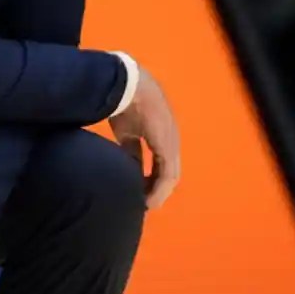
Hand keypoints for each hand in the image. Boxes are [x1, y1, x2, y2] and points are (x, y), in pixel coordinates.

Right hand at [110, 66, 180, 209]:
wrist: (128, 87)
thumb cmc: (123, 102)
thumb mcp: (125, 131)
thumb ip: (128, 147)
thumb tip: (123, 163)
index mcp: (159, 133)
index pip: (159, 160)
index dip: (149, 176)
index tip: (137, 190)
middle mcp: (170, 139)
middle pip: (167, 170)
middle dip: (155, 187)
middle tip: (143, 203)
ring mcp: (171, 143)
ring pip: (170, 176)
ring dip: (158, 193)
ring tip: (146, 206)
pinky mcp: (168, 148)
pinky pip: (167, 175)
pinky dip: (158, 190)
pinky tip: (149, 201)